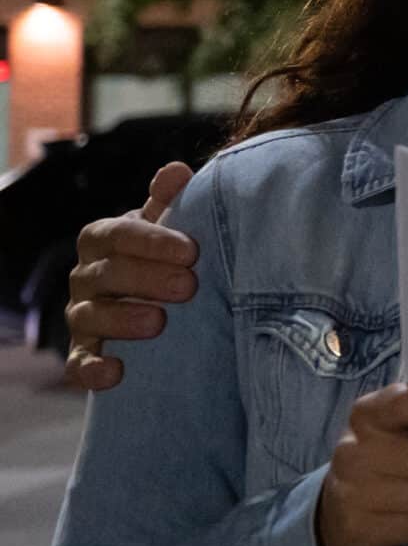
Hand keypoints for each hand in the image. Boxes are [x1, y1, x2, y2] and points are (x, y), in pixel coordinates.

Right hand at [65, 163, 198, 391]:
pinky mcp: (85, 354)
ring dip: (122, 319)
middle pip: (106, 273)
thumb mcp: (170, 229)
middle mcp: (86, 276)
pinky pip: (78, 363)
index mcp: (103, 240)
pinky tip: (116, 373)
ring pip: (89, 316)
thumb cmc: (166, 258)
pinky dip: (92, 369)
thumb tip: (176, 172)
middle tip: (189, 285)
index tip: (191, 250)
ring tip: (159, 322)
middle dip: (146, 278)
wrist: (160, 304)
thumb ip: (171, 204)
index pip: (117, 233)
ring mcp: (82, 315)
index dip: (151, 241)